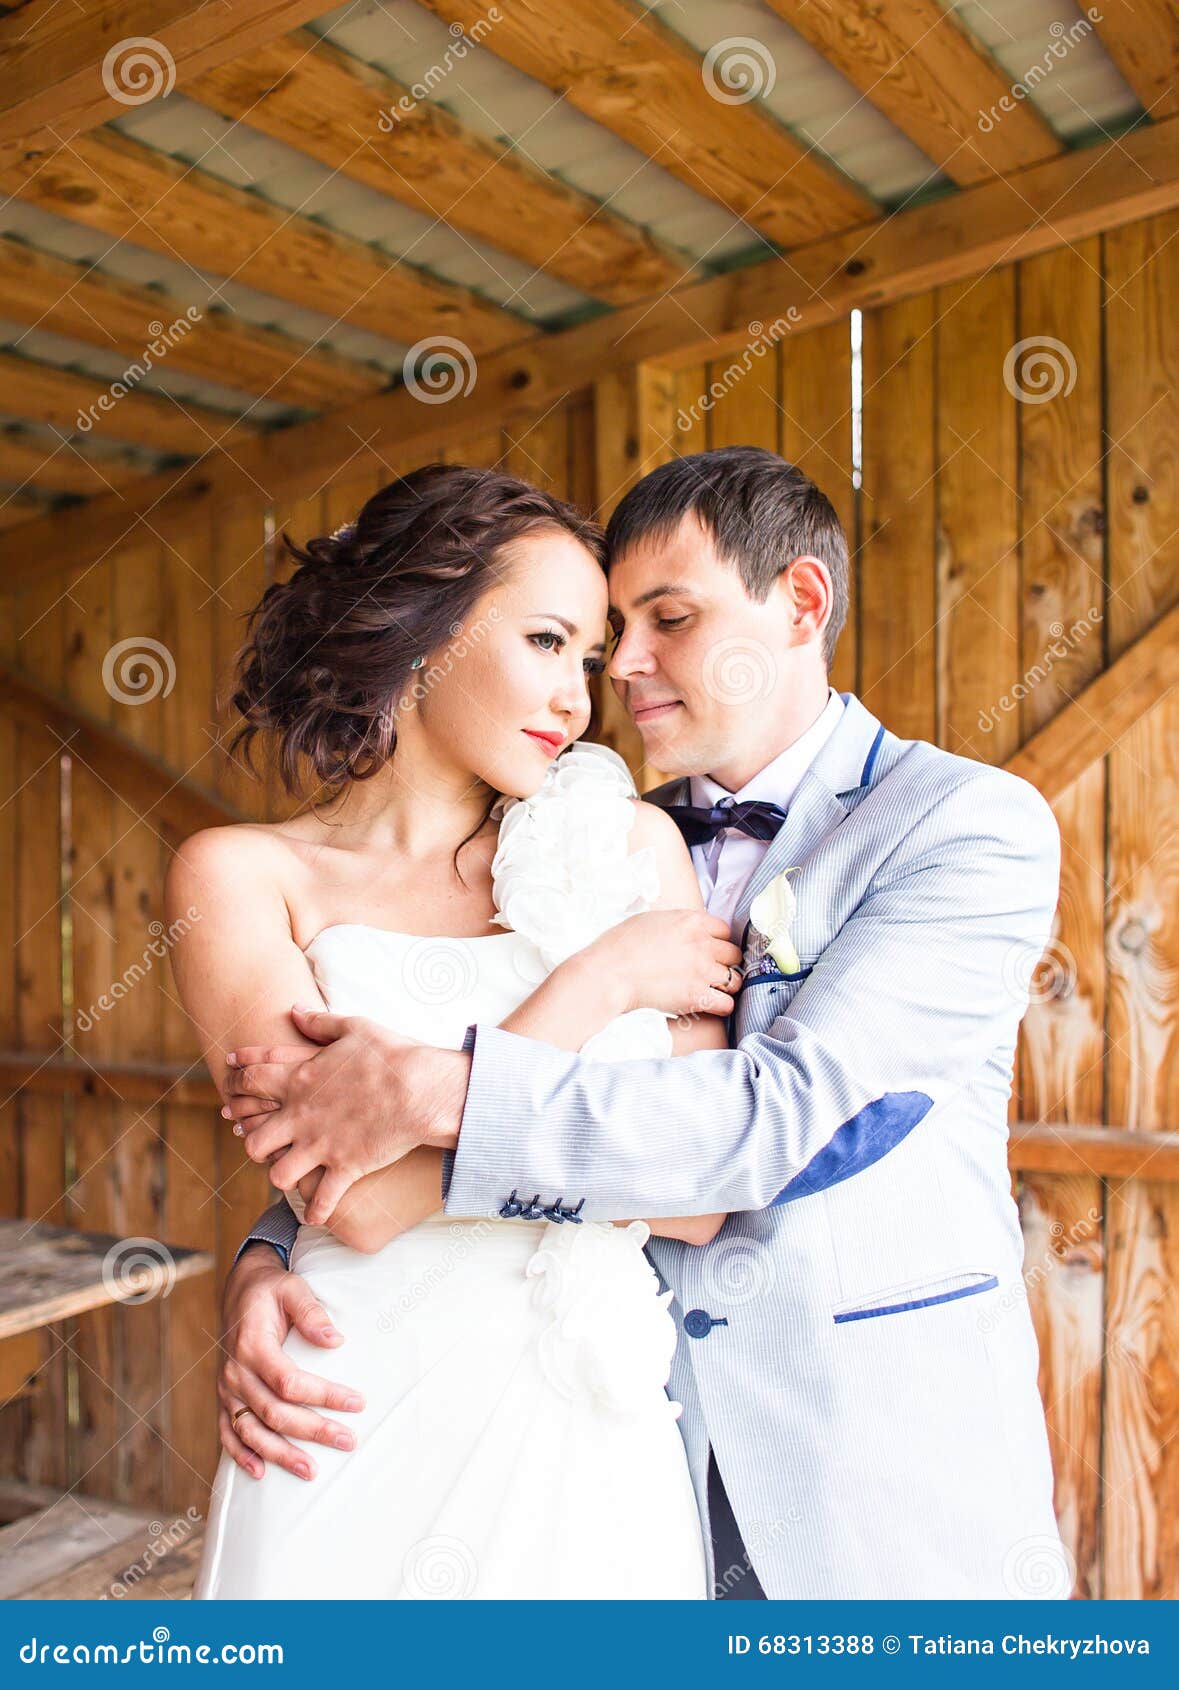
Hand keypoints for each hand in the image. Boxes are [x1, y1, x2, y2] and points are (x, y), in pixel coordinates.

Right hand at [218, 1244, 364, 1480]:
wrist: (239, 1289)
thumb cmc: (272, 1289)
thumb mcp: (293, 1288)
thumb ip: (312, 1312)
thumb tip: (336, 1340)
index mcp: (253, 1346)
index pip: (290, 1382)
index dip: (324, 1396)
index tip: (357, 1403)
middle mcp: (236, 1372)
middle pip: (274, 1412)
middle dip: (312, 1431)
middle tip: (348, 1441)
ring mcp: (226, 1388)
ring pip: (251, 1430)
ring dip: (280, 1454)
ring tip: (311, 1471)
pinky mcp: (224, 1397)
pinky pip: (227, 1432)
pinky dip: (241, 1455)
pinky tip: (260, 1474)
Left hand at [223, 1006, 468, 1223]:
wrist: (422, 1089)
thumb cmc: (391, 1055)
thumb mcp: (354, 1028)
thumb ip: (318, 1023)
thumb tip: (294, 1011)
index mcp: (300, 1079)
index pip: (250, 1080)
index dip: (236, 1081)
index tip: (231, 1083)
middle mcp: (302, 1116)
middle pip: (253, 1140)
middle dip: (254, 1143)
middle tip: (266, 1141)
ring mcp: (321, 1145)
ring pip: (278, 1175)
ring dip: (282, 1177)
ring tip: (291, 1174)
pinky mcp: (345, 1167)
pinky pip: (321, 1200)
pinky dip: (317, 1210)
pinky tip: (316, 1214)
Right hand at [586, 909, 743, 1018]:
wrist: (609, 972)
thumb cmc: (620, 945)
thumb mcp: (651, 919)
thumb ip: (676, 923)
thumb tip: (685, 930)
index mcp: (691, 921)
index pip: (724, 930)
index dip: (718, 941)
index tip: (712, 949)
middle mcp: (702, 944)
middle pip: (733, 954)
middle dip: (725, 962)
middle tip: (713, 970)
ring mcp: (701, 971)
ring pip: (734, 979)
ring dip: (726, 985)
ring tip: (714, 989)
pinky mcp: (696, 996)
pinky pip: (726, 1004)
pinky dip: (722, 1006)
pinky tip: (713, 1005)